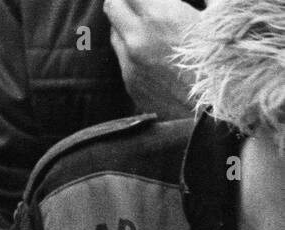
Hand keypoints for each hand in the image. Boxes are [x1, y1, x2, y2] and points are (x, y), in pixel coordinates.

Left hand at [104, 0, 199, 119]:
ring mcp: (130, 62)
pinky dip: (128, 46)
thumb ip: (178, 7)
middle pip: (113, 5)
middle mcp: (137, 38)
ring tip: (141, 21)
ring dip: (123, 22)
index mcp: (160, 16)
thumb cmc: (221, 62)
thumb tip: (167, 5)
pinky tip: (145, 47)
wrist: (211, 113)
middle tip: (134, 0)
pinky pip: (121, 57)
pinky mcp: (129, 83)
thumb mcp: (210, 21)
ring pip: (115, 32)